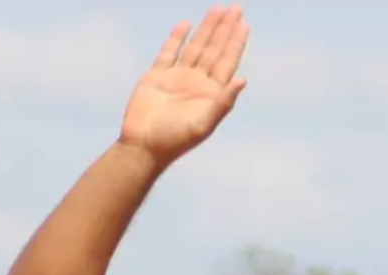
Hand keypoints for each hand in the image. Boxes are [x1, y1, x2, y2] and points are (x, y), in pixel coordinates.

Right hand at [119, 6, 250, 166]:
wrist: (143, 146)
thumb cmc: (175, 140)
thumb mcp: (204, 124)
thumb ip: (223, 102)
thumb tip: (244, 79)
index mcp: (210, 94)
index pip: (227, 61)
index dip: (235, 42)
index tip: (244, 23)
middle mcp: (196, 83)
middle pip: (214, 50)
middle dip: (225, 29)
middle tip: (236, 8)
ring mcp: (176, 78)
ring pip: (195, 47)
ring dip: (207, 29)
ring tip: (218, 10)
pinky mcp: (157, 77)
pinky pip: (169, 52)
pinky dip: (177, 38)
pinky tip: (186, 24)